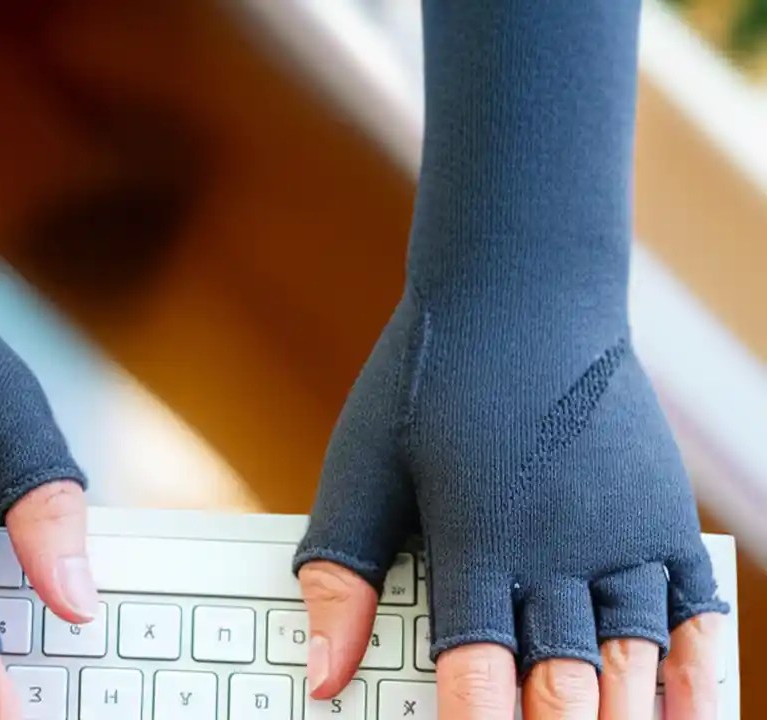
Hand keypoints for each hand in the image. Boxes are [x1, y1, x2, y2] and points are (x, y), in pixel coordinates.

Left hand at [293, 292, 727, 718]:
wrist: (522, 291)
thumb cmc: (430, 380)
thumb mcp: (363, 468)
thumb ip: (340, 573)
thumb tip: (322, 672)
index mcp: (474, 540)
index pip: (476, 671)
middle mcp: (556, 547)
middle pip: (563, 684)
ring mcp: (620, 533)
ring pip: (632, 662)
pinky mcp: (663, 516)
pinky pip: (696, 616)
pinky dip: (694, 679)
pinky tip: (681, 718)